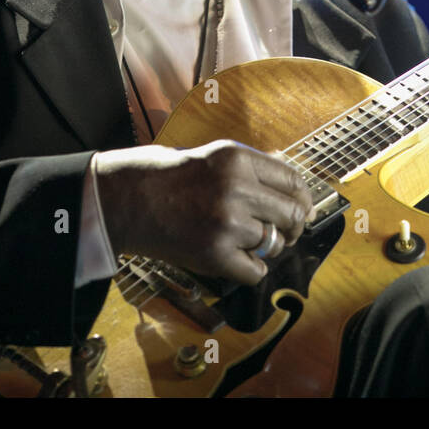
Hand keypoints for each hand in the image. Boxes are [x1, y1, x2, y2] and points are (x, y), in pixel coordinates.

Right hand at [91, 140, 313, 284]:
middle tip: (284, 234)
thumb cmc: (170, 177)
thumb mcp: (215, 156)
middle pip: (292, 214)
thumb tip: (295, 190)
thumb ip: (253, 169)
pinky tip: (236, 260)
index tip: (301, 210)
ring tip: (245, 243)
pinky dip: (250, 270)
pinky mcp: (214, 254)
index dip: (302, 199)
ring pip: (274, 244)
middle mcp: (236, 188)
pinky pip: (255, 271)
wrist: (126, 200)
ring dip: (265, 248)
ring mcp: (226, 223)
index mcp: (237, 158)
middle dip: (293, 227)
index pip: (293, 181)